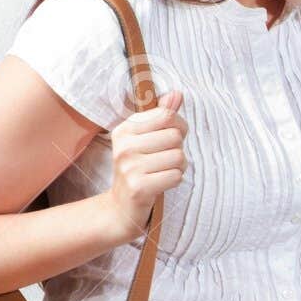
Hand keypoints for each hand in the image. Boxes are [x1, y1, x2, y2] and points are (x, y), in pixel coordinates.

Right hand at [104, 91, 187, 239]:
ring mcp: (129, 167)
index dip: (178, 126)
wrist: (121, 207)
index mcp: (124, 129)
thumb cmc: (139, 168)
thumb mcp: (146, 138)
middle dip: (178, 149)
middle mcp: (124, 146)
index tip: (169, 138)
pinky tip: (161, 183)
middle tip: (163, 160)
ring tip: (162, 171)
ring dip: (178, 167)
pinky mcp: (139, 187)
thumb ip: (162, 115)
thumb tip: (177, 94)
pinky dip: (175, 180)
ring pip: (179, 157)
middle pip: (175, 136)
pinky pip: (176, 176)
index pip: (167, 115)